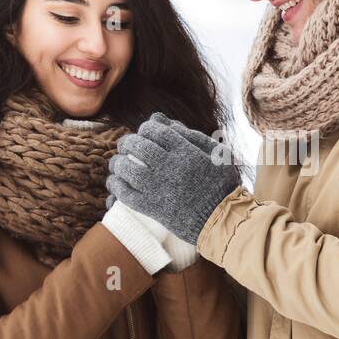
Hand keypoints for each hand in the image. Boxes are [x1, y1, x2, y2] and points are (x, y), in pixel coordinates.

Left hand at [104, 113, 231, 207]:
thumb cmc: (222, 184)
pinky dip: (116, 186)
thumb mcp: (216, 153)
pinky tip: (115, 182)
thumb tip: (161, 119)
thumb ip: (190, 134)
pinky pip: (126, 194)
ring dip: (118, 163)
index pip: (156, 131)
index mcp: (186, 152)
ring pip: (127, 169)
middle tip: (124, 145)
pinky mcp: (153, 208)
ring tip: (118, 163)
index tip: (144, 132)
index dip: (146, 128)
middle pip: (138, 146)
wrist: (223, 219)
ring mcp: (159, 188)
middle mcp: (170, 167)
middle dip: (127, 142)